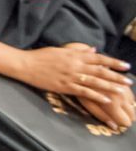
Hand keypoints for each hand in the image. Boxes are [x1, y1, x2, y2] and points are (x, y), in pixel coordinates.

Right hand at [15, 44, 131, 104]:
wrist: (25, 64)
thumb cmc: (41, 56)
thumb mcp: (61, 50)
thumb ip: (78, 50)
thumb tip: (93, 50)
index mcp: (75, 55)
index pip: (99, 58)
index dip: (113, 62)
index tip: (126, 66)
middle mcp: (75, 65)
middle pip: (100, 71)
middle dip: (116, 76)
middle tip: (129, 81)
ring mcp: (70, 76)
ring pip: (94, 82)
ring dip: (110, 86)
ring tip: (122, 91)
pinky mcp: (64, 86)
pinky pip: (83, 91)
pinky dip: (95, 95)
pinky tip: (106, 100)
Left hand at [79, 86, 135, 130]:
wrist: (82, 68)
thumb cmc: (81, 87)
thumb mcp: (87, 104)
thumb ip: (101, 115)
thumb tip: (114, 127)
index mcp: (112, 104)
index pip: (126, 122)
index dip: (121, 124)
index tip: (116, 123)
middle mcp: (121, 96)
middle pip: (132, 115)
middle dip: (126, 118)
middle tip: (116, 117)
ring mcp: (124, 88)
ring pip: (133, 105)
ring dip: (127, 109)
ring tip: (117, 109)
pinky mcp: (123, 82)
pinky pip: (131, 96)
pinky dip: (128, 100)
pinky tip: (119, 100)